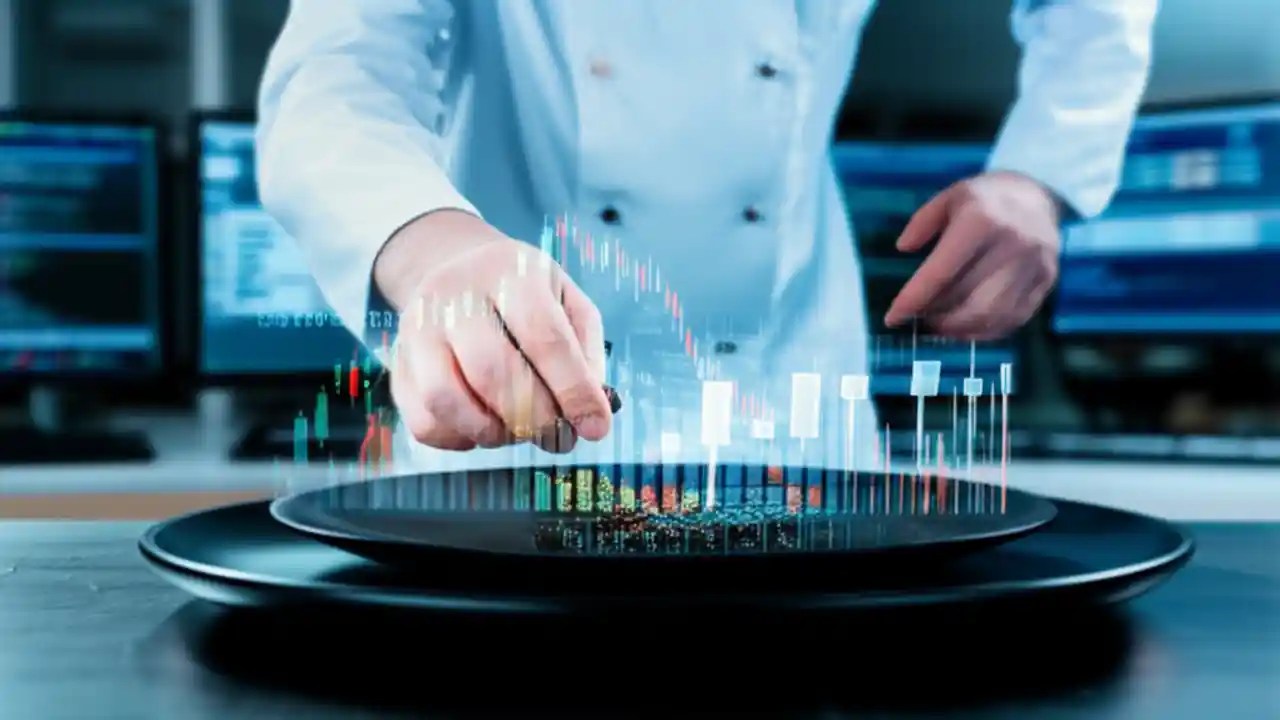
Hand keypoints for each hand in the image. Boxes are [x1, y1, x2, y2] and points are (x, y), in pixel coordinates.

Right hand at [375, 210, 610, 452]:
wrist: (459, 269)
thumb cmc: (527, 295)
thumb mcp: (568, 302)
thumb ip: (585, 353)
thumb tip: (590, 416)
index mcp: (510, 271)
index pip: (544, 337)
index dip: (573, 390)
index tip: (595, 427)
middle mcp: (455, 293)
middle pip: (492, 371)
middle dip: (536, 418)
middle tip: (559, 436)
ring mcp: (418, 327)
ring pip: (446, 399)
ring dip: (494, 432)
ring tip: (520, 431)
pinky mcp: (399, 362)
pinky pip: (423, 421)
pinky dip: (460, 440)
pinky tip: (486, 427)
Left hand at [884, 171, 1061, 339]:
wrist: (1038, 195)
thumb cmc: (983, 199)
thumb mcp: (948, 197)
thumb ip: (922, 222)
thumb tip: (903, 248)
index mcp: (982, 221)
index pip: (941, 272)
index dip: (914, 299)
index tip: (892, 318)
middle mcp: (1012, 245)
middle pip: (967, 300)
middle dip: (936, 317)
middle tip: (918, 319)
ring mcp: (1034, 265)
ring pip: (991, 316)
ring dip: (959, 329)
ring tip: (939, 325)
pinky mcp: (1046, 281)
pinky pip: (1013, 319)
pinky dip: (985, 331)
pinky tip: (965, 327)